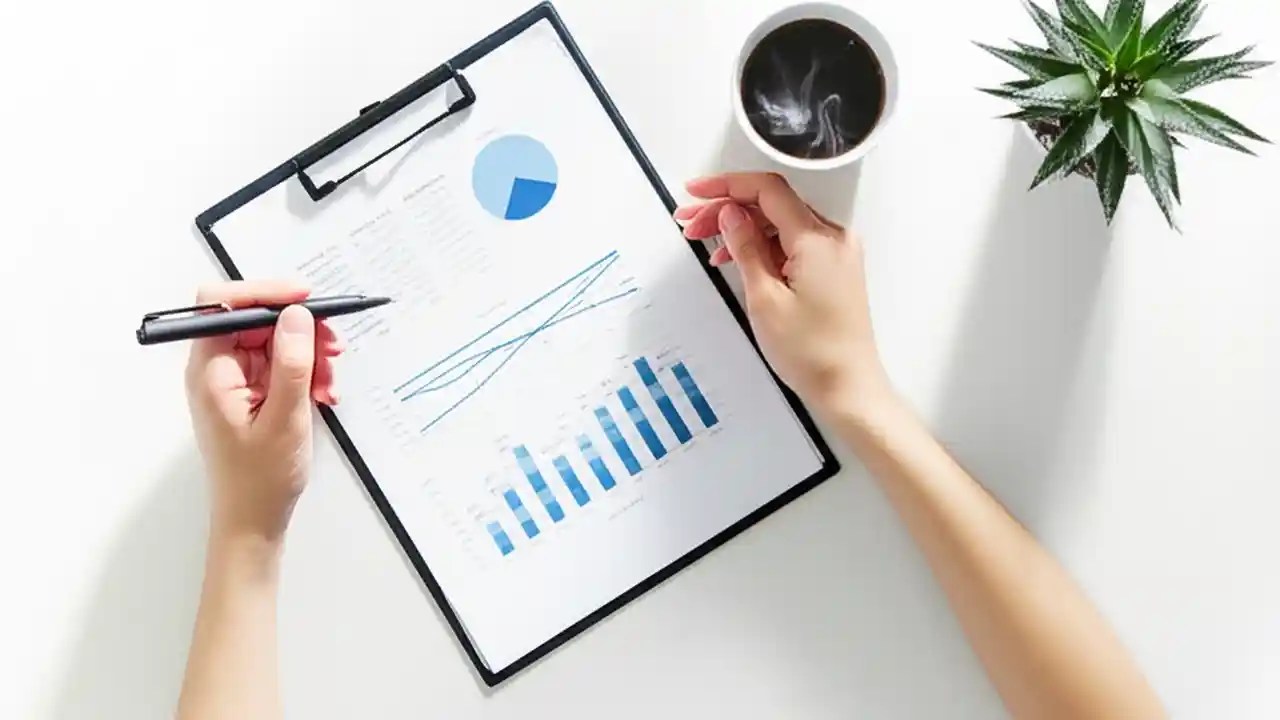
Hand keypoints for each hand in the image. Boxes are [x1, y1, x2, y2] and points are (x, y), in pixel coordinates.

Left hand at [184, 281, 343, 543]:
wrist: (254, 520)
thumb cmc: (260, 478)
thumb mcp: (284, 418)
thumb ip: (291, 363)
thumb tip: (298, 315)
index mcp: (210, 371)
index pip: (222, 304)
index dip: (263, 292)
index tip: (304, 297)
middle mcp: (217, 368)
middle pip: (257, 319)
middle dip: (300, 330)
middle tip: (334, 348)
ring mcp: (235, 379)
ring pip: (276, 341)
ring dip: (310, 355)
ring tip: (330, 384)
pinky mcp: (253, 391)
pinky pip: (282, 364)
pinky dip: (307, 373)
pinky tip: (324, 394)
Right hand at [676, 173, 893, 418]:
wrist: (847, 387)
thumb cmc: (810, 352)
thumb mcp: (764, 298)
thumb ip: (745, 248)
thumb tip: (730, 212)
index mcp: (817, 239)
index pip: (767, 190)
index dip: (726, 185)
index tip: (695, 191)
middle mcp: (833, 237)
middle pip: (772, 204)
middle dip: (727, 208)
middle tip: (689, 223)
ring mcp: (836, 252)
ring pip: (780, 222)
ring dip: (741, 226)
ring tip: (703, 240)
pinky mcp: (833, 268)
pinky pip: (792, 242)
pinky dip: (762, 244)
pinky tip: (734, 257)